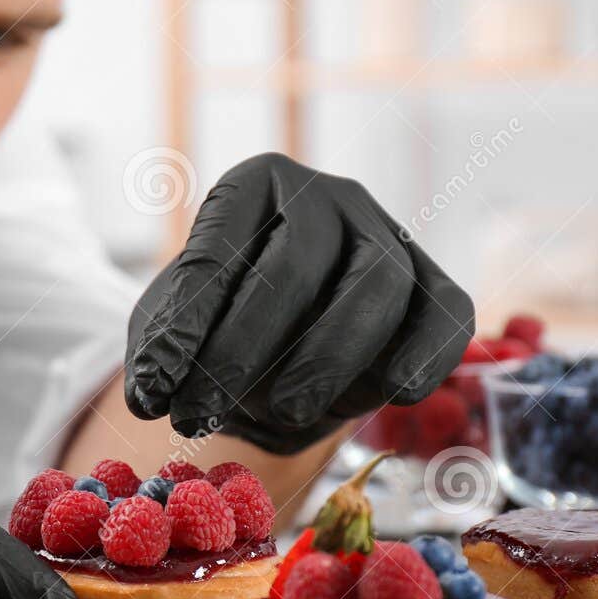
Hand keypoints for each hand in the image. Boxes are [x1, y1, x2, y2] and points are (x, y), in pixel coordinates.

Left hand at [124, 153, 473, 455]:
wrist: (289, 352)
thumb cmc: (226, 327)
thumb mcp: (179, 329)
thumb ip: (162, 348)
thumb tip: (152, 390)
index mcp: (255, 185)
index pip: (219, 247)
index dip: (185, 324)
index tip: (154, 391)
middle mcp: (327, 198)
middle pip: (297, 260)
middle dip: (245, 345)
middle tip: (202, 413)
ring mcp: (389, 236)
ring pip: (377, 285)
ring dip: (328, 356)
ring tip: (283, 412)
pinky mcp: (436, 287)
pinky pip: (445, 315)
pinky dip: (425, 355)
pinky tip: (395, 393)